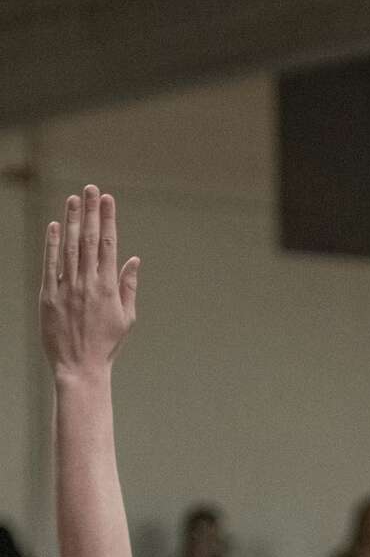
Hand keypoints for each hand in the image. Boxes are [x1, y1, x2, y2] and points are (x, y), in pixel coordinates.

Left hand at [40, 186, 139, 375]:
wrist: (80, 367)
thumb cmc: (106, 344)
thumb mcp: (126, 317)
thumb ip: (129, 286)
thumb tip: (134, 259)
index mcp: (108, 287)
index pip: (108, 244)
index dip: (108, 219)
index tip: (108, 199)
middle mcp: (88, 284)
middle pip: (88, 240)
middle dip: (90, 212)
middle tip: (91, 189)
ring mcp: (67, 289)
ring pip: (69, 247)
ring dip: (70, 221)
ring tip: (73, 199)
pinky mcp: (48, 296)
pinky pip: (50, 265)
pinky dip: (51, 244)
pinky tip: (53, 226)